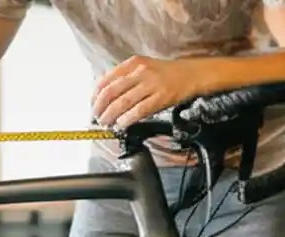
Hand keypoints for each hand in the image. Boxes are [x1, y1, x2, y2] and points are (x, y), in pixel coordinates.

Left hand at [92, 56, 210, 128]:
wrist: (192, 74)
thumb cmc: (165, 74)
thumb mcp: (143, 68)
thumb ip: (125, 78)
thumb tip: (105, 97)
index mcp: (133, 63)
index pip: (106, 80)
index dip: (95, 95)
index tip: (92, 105)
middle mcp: (140, 72)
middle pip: (111, 92)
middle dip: (100, 108)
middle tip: (97, 118)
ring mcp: (151, 84)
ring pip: (123, 103)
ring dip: (110, 116)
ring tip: (106, 124)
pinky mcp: (161, 98)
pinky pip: (139, 111)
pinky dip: (126, 120)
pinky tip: (120, 125)